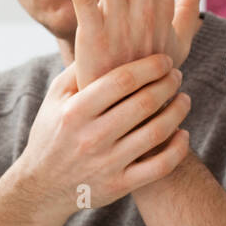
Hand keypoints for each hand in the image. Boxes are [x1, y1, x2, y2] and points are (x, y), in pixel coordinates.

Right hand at [17, 54, 191, 217]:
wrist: (42, 187)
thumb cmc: (51, 134)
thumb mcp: (54, 98)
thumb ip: (78, 69)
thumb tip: (106, 38)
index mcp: (75, 111)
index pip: (122, 80)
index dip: (150, 66)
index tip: (164, 60)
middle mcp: (91, 137)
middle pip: (144, 103)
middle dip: (168, 84)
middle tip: (176, 76)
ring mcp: (107, 164)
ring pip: (157, 132)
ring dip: (178, 111)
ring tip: (184, 99)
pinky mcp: (119, 186)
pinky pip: (160, 167)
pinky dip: (178, 148)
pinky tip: (183, 133)